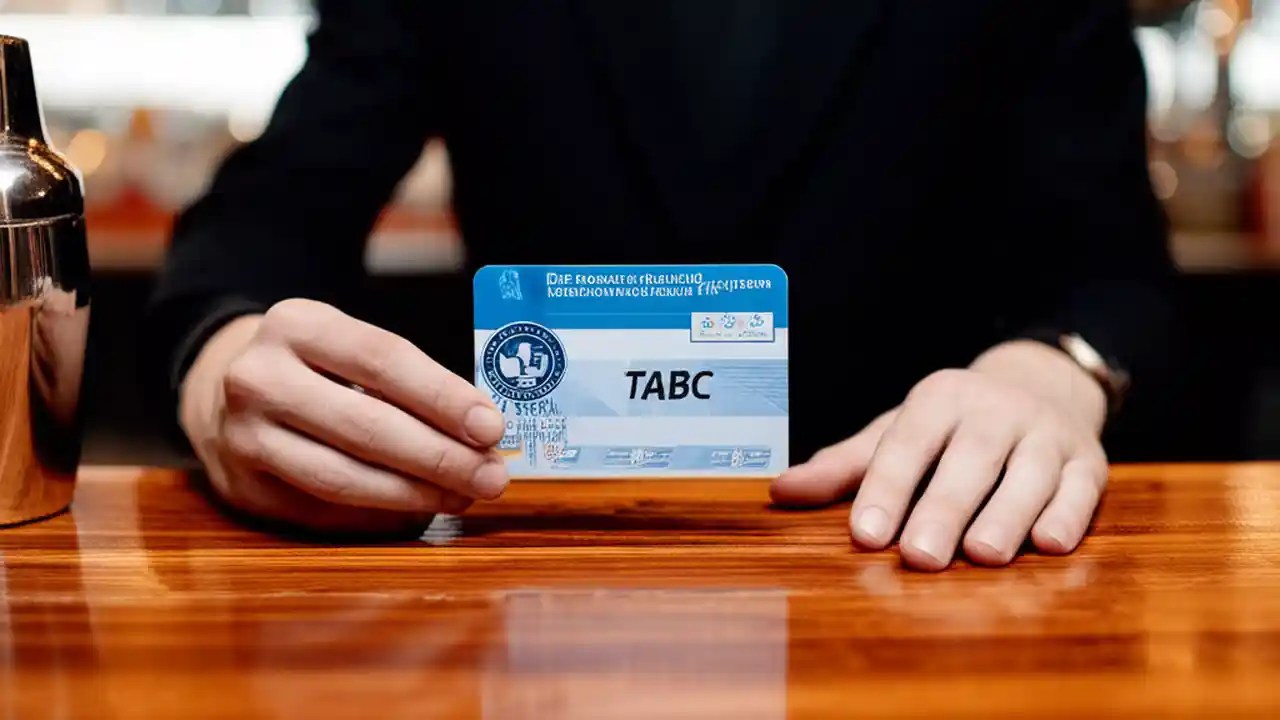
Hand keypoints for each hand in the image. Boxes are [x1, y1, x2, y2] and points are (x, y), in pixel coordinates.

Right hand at [179, 299, 508, 533]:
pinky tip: (418, 508)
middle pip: (366, 426)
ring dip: (414, 494)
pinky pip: (325, 510)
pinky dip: (381, 513)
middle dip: (440, 457)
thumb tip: (481, 438)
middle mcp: (260, 377)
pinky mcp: (242, 486)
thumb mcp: (349, 347)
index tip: (492, 428)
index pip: (383, 360)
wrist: (222, 389)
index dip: (443, 397)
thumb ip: (408, 383)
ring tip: (462, 495)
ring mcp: (243, 435)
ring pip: (343, 478)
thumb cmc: (315, 368)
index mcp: (297, 324)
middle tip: (492, 476)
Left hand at [772, 341, 1108, 570]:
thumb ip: (844, 467)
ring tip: (983, 556)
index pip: (908, 443)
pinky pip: (1081, 488)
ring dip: (1007, 514)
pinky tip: (1049, 544)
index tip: (865, 533)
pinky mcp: (1089, 461)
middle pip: (968, 461)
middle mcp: (995, 410)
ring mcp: (1046, 434)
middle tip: (918, 557)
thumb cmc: (951, 428)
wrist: (1041, 388)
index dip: (886, 487)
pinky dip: (1067, 515)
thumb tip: (779, 492)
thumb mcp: (897, 434)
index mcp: (940, 399)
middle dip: (943, 509)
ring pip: (1028, 474)